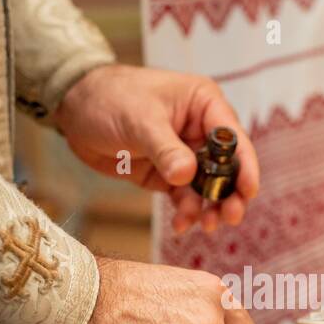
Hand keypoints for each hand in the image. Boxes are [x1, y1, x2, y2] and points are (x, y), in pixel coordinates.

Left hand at [53, 64, 259, 233]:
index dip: (245, 165)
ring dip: (209, 208)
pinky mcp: (167, 174)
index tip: (248, 191)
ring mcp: (184, 154)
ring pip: (208, 187)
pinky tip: (181, 225)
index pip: (233, 137)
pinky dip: (186, 212)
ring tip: (204, 225)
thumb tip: (187, 175)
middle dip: (230, 193)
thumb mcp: (139, 120)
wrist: (75, 109)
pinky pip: (184, 197)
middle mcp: (199, 130)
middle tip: (229, 216)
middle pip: (227, 167)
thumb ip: (165, 149)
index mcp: (203, 104)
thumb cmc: (110, 97)